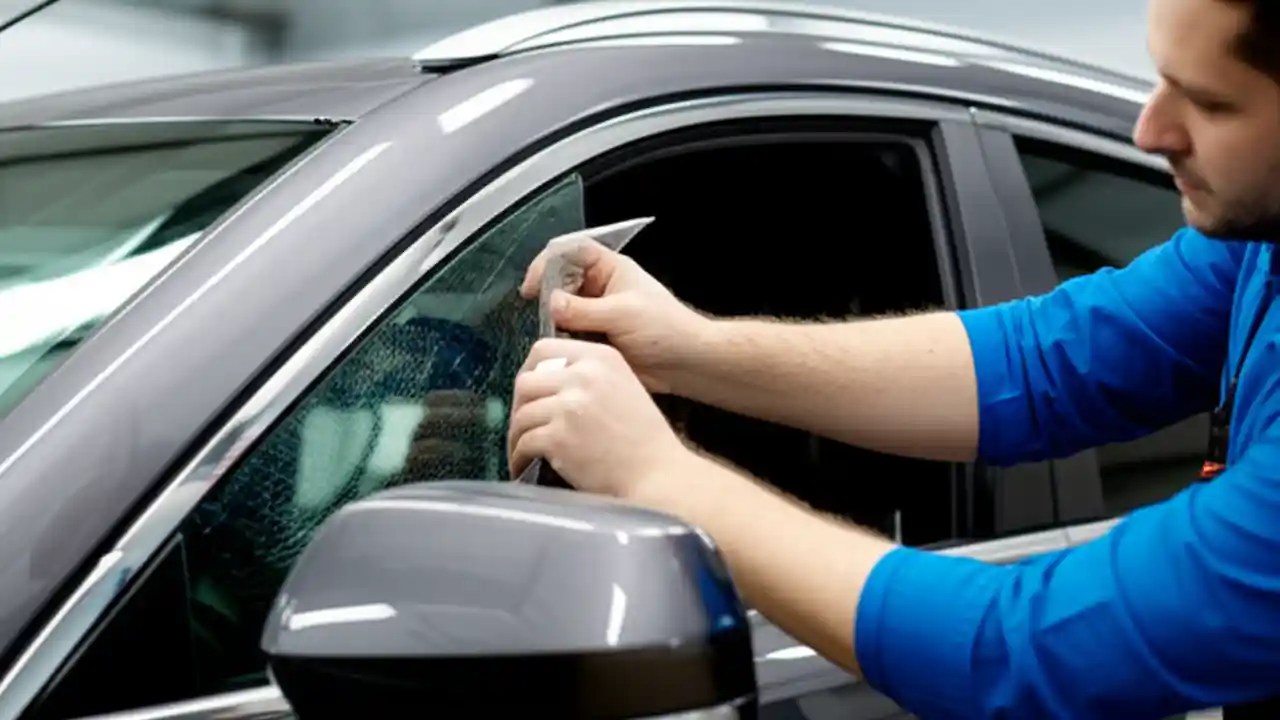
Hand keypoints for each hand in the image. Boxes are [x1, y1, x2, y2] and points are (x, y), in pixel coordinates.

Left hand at [507, 337, 693, 499]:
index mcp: (601, 357)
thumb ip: (588, 377)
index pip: (544, 349)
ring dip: (517, 436)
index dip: (530, 371)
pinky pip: (524, 443)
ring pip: (521, 415)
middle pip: (526, 381)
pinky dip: (519, 457)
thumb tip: (545, 382)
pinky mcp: (559, 437)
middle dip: (519, 406)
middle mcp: (583, 375)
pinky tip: (524, 467)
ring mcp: (569, 406)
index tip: (532, 393)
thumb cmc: (643, 438)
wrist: (657, 474)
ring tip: (522, 451)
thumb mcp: (623, 387)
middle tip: (523, 426)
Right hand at [520, 234, 708, 393]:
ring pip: (562, 311)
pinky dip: (562, 341)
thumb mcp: (623, 313)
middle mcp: (600, 288)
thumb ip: (584, 309)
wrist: (686, 363)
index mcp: (610, 269)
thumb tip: (551, 304)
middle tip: (544, 318)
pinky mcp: (596, 338)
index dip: (548, 263)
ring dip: (555, 323)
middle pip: (560, 281)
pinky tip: (563, 350)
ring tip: (555, 337)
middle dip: (548, 297)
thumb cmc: (666, 329)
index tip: (533, 286)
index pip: (570, 251)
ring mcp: (596, 313)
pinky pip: (569, 335)